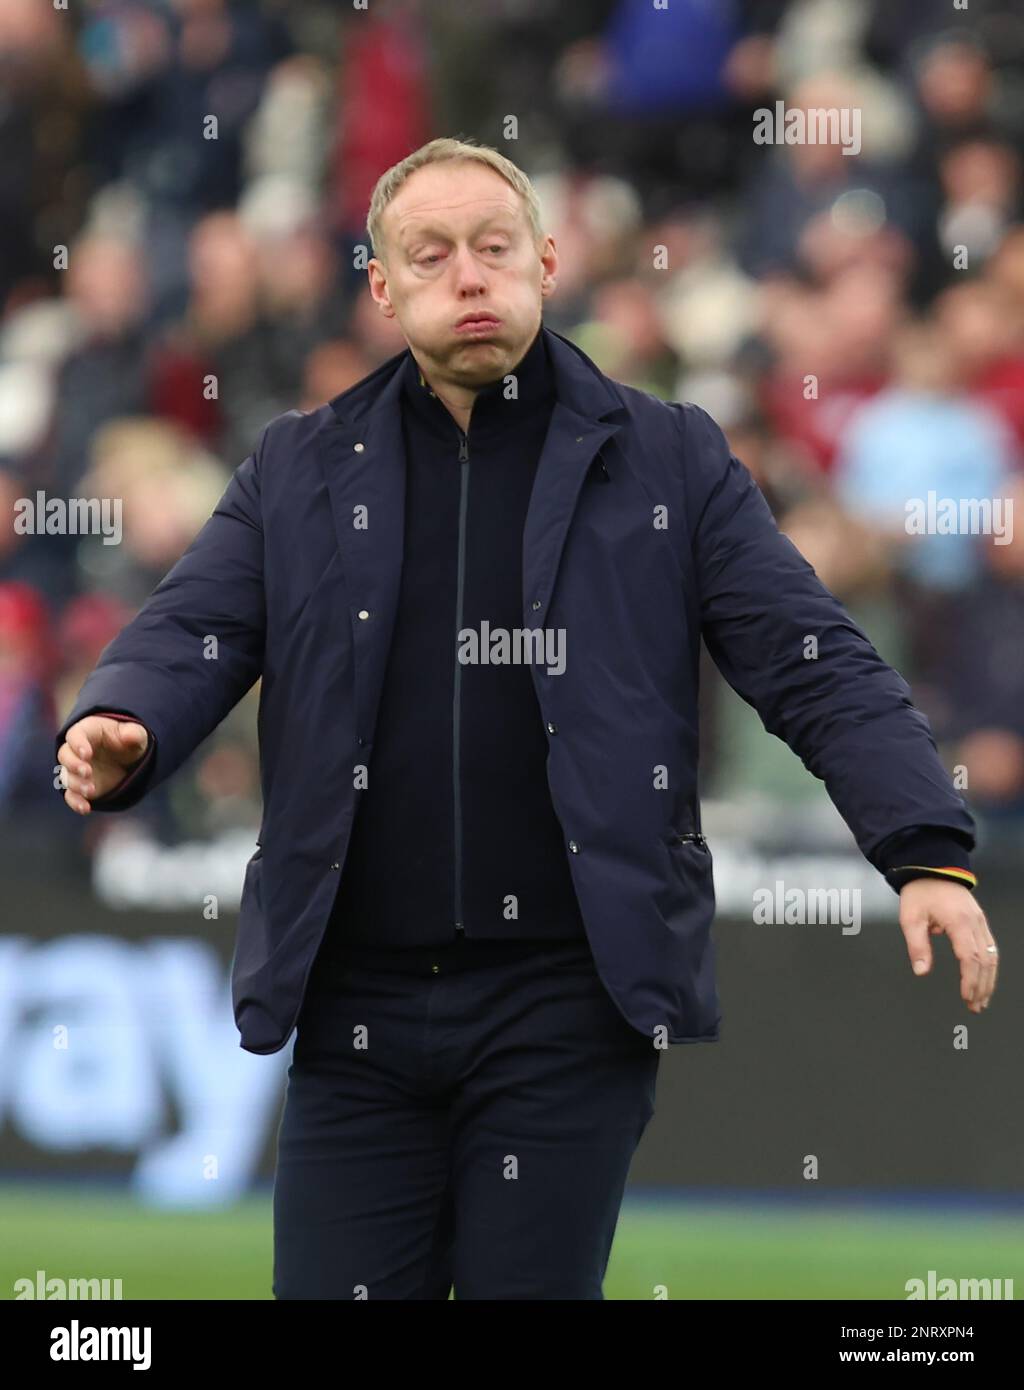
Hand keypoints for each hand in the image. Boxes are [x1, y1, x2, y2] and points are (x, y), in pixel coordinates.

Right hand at [57, 715, 148, 814]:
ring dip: (75, 784)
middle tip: (87, 772)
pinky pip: (71, 795)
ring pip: (66, 776)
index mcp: (87, 732)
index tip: (87, 754)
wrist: (128, 760)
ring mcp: (76, 770)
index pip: (75, 735)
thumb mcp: (136, 734)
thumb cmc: (128, 741)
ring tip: (91, 790)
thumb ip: (134, 733)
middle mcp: (76, 751)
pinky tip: (85, 809)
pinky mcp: (79, 787)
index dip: (78, 744)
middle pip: (65, 755)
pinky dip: (75, 802)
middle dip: (73, 765)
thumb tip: (130, 736)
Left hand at [898, 879, 997, 1013]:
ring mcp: (980, 921)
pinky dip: (989, 966)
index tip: (965, 997)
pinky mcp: (979, 921)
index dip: (970, 980)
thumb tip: (921, 971)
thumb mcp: (911, 917)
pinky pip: (990, 947)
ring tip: (981, 999)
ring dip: (989, 979)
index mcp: (958, 922)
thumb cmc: (920, 891)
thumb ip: (917, 945)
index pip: (970, 958)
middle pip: (985, 961)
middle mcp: (974, 922)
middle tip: (975, 1006)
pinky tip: (985, 978)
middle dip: (982, 986)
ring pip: (992, 955)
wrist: (932, 868)